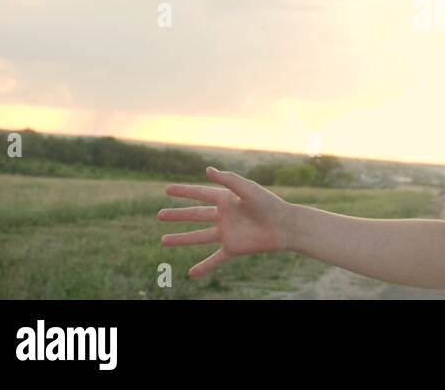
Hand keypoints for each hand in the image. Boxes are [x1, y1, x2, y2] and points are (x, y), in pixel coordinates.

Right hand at [158, 166, 292, 278]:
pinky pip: (214, 259)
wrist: (285, 226)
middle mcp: (224, 216)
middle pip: (195, 215)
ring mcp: (227, 233)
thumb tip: (207, 169)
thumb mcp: (248, 189)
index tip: (167, 189)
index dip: (184, 191)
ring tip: (163, 241)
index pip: (200, 194)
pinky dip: (203, 267)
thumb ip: (228, 180)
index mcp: (227, 199)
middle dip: (177, 215)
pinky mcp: (233, 248)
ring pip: (199, 237)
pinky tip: (191, 274)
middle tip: (159, 215)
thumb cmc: (269, 204)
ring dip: (181, 239)